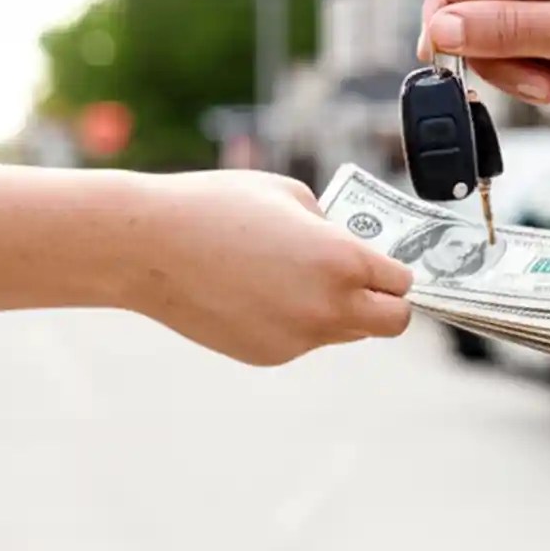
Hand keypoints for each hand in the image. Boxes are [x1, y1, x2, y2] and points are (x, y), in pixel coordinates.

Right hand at [127, 171, 412, 365]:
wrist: (147, 245)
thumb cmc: (218, 205)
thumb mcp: (292, 195)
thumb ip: (334, 228)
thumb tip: (353, 250)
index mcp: (343, 261)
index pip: (402, 282)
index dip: (393, 269)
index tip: (381, 261)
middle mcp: (329, 307)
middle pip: (393, 323)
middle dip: (387, 304)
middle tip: (366, 283)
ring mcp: (299, 337)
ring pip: (347, 333)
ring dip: (341, 311)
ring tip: (297, 277)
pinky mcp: (269, 355)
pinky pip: (305, 340)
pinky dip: (298, 322)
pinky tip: (260, 293)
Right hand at [418, 0, 549, 102]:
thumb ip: (505, 32)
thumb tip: (443, 29)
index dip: (446, 8)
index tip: (436, 52)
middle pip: (481, 0)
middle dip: (495, 51)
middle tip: (527, 85)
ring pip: (498, 28)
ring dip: (517, 67)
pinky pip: (521, 39)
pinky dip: (533, 67)